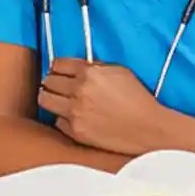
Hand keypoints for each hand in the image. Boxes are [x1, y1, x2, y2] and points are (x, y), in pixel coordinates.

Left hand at [38, 58, 165, 155]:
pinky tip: (74, 118)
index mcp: (89, 73)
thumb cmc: (139, 99)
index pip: (57, 64)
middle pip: (48, 81)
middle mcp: (78, 91)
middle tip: (59, 87)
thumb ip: (96, 66)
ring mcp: (75, 112)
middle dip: (53, 82)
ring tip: (59, 101)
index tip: (61, 72)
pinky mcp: (75, 131)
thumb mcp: (120, 72)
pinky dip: (62, 119)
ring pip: (44, 99)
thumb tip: (78, 67)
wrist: (150, 129)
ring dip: (50, 98)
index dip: (58, 68)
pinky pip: (57, 121)